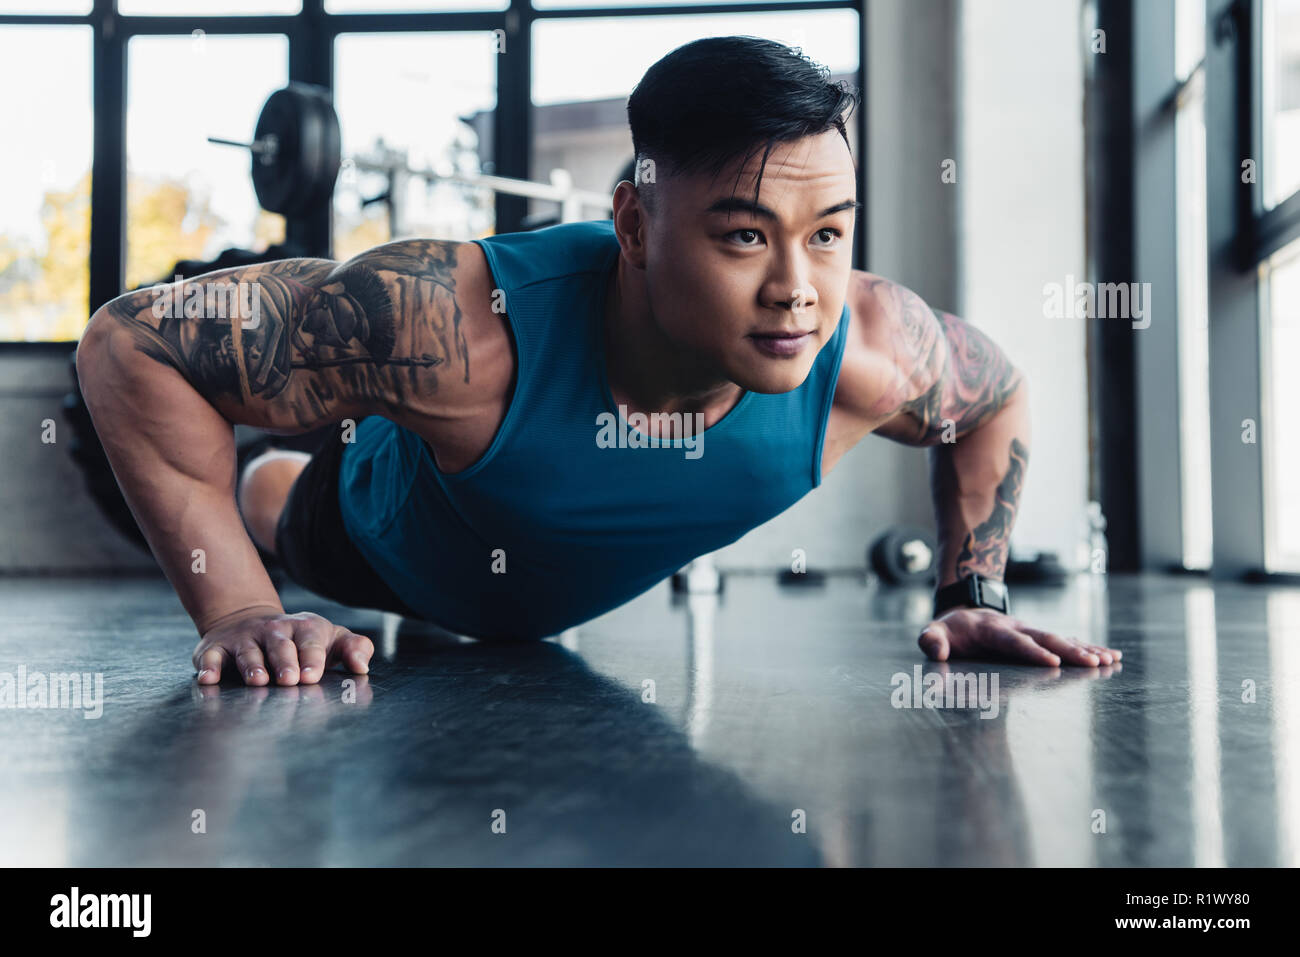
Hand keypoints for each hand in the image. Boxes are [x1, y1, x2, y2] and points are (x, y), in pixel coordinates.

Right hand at [193, 607, 373, 685]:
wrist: (251, 621)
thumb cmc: (301, 640)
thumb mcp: (331, 638)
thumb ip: (354, 649)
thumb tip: (362, 668)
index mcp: (305, 628)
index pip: (310, 641)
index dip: (312, 658)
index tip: (312, 676)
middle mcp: (274, 631)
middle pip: (280, 644)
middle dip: (285, 662)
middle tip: (290, 681)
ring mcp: (244, 638)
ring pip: (247, 651)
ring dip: (252, 666)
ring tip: (258, 682)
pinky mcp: (216, 648)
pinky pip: (210, 656)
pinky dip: (208, 667)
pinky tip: (208, 679)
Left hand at [917, 607, 1121, 666]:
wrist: (963, 612)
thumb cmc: (950, 631)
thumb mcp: (934, 632)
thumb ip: (932, 640)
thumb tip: (935, 649)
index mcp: (991, 629)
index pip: (1013, 641)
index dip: (1032, 651)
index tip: (1052, 662)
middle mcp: (1016, 627)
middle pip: (1045, 637)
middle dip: (1069, 651)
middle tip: (1092, 663)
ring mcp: (1030, 631)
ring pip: (1061, 638)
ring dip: (1085, 649)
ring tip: (1109, 660)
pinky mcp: (1040, 637)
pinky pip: (1067, 641)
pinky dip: (1089, 648)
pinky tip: (1110, 657)